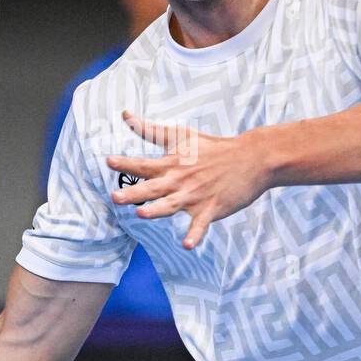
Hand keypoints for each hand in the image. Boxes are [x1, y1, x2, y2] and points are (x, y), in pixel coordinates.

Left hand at [106, 110, 270, 249]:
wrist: (251, 158)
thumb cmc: (213, 147)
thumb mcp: (181, 135)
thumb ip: (150, 130)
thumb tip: (125, 115)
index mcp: (172, 164)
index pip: (144, 164)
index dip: (126, 163)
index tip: (109, 161)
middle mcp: (181, 180)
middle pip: (153, 187)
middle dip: (133, 193)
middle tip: (114, 197)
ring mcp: (196, 196)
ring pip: (172, 205)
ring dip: (157, 210)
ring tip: (141, 214)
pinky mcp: (211, 209)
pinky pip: (200, 225)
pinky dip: (194, 235)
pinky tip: (186, 245)